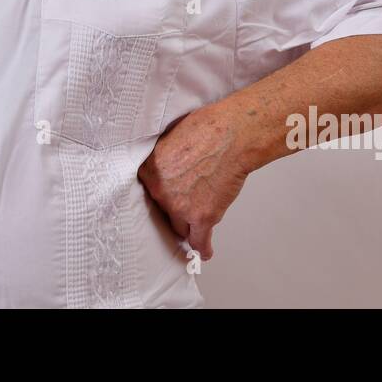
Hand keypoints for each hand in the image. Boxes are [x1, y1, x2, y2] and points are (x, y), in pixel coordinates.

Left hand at [137, 99, 251, 260]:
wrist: (232, 136)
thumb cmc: (207, 129)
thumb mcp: (170, 138)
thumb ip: (164, 159)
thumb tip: (168, 167)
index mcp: (149, 171)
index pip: (149, 192)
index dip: (162, 194)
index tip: (166, 199)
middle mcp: (160, 192)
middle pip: (164, 210)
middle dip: (175, 208)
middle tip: (186, 203)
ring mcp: (180, 207)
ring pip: (181, 226)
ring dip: (189, 225)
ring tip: (195, 227)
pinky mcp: (202, 217)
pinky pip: (199, 240)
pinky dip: (202, 247)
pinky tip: (203, 252)